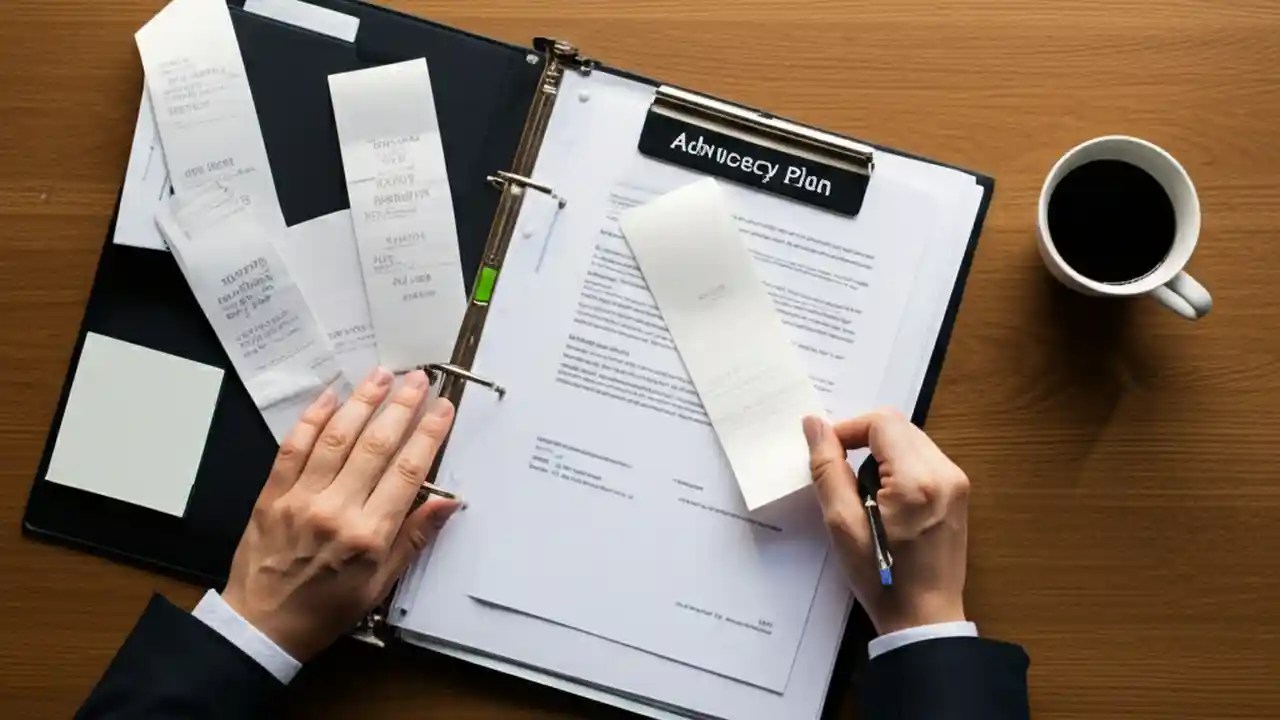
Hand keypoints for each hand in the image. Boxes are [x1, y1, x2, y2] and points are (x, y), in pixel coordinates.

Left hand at [222, 367, 459, 660]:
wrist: (262, 627)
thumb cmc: (326, 609)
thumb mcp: (380, 583)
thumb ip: (413, 537)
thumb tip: (448, 502)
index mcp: (368, 536)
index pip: (407, 473)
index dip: (428, 435)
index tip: (443, 409)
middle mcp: (336, 511)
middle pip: (375, 447)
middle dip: (400, 408)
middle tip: (418, 380)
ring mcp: (301, 499)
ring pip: (337, 438)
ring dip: (361, 402)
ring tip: (381, 376)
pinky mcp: (273, 495)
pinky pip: (294, 447)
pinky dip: (312, 418)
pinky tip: (329, 396)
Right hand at [803, 410, 969, 634]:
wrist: (925, 617)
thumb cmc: (880, 576)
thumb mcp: (842, 524)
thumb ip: (828, 468)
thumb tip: (814, 425)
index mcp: (917, 480)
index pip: (882, 422)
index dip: (849, 429)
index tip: (828, 454)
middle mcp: (945, 473)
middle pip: (899, 428)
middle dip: (866, 442)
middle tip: (846, 478)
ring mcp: (957, 482)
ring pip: (911, 441)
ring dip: (883, 456)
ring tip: (868, 496)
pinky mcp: (960, 493)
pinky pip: (924, 459)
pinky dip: (901, 468)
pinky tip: (888, 502)